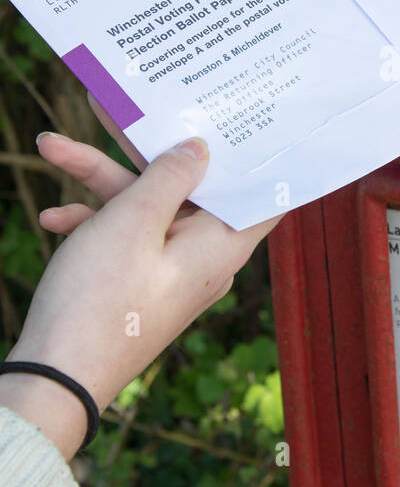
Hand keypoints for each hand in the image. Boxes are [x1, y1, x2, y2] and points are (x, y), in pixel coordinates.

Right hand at [0, 100, 283, 458]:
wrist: (53, 379)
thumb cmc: (99, 300)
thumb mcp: (133, 221)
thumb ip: (169, 175)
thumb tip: (201, 149)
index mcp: (222, 245)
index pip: (260, 191)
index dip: (255, 152)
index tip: (250, 114)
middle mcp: (204, 258)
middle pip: (189, 187)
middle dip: (142, 149)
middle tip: (118, 106)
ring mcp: (168, 271)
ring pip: (145, 208)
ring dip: (99, 180)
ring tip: (52, 144)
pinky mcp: (136, 283)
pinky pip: (124, 239)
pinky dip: (92, 221)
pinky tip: (53, 217)